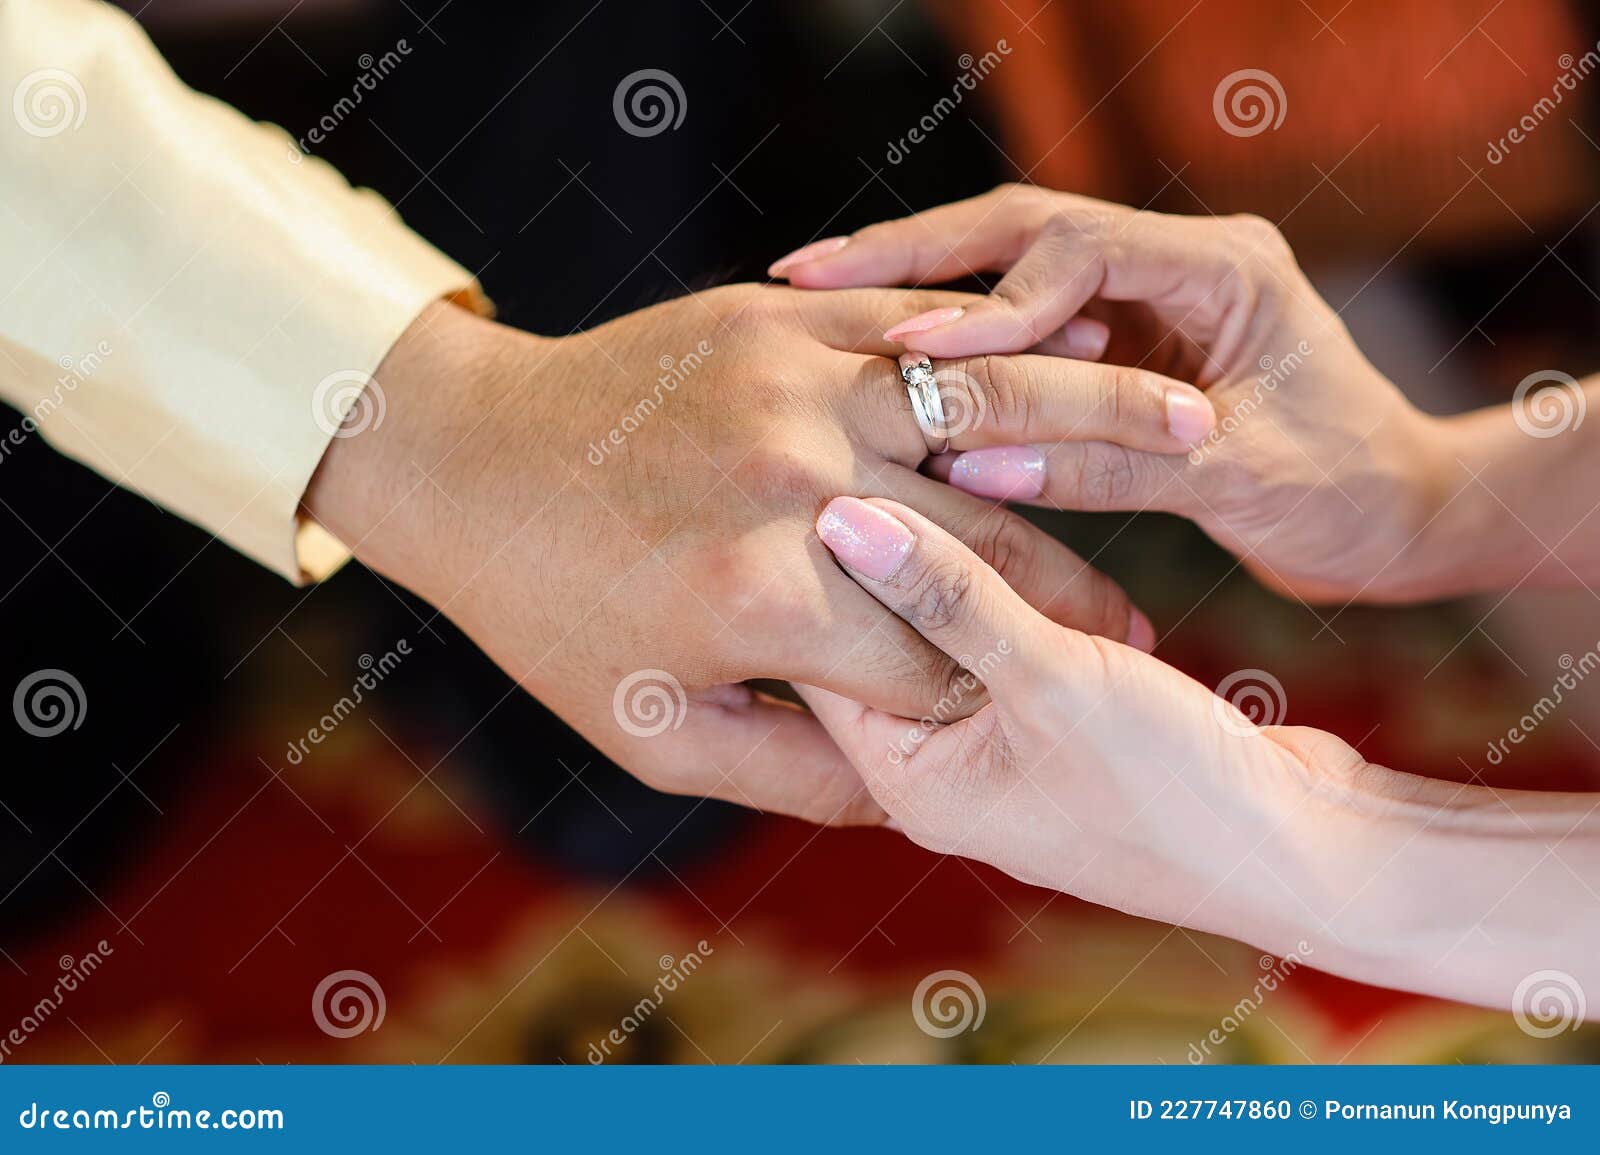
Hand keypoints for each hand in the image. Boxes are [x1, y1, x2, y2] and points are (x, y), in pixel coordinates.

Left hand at [301, 286, 1211, 824]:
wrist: (470, 460)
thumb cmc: (558, 616)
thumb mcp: (658, 739)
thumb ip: (800, 780)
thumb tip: (915, 802)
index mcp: (762, 604)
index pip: (941, 666)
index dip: (1008, 706)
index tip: (1063, 722)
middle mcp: (791, 488)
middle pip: (991, 546)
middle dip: (1079, 602)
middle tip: (1147, 635)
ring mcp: (791, 387)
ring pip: (991, 410)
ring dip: (1102, 423)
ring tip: (1196, 432)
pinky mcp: (782, 319)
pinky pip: (928, 326)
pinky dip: (1011, 340)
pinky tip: (1083, 344)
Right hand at [773, 186, 1450, 603]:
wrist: (1395, 514)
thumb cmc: (1345, 496)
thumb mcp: (1234, 482)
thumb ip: (1105, 468)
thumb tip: (975, 465)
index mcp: (1223, 267)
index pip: (1077, 253)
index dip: (987, 306)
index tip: (909, 353)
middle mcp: (1176, 258)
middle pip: (1021, 228)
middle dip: (911, 254)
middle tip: (806, 276)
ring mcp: (1143, 291)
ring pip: (1006, 263)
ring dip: (912, 279)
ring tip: (810, 292)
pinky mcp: (1119, 333)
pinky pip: (1017, 321)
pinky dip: (946, 332)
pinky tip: (872, 345)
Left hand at [800, 496, 1599, 1011]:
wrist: (1307, 852)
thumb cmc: (1176, 792)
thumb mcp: (1051, 681)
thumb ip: (948, 597)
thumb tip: (840, 519)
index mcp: (905, 778)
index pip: (817, 655)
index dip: (811, 561)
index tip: (805, 463)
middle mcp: (935, 768)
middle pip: (873, 636)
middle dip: (876, 547)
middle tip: (856, 440)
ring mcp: (995, 746)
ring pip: (943, 625)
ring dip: (948, 553)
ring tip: (927, 450)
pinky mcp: (1052, 719)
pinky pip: (1003, 632)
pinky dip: (1005, 577)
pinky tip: (1004, 501)